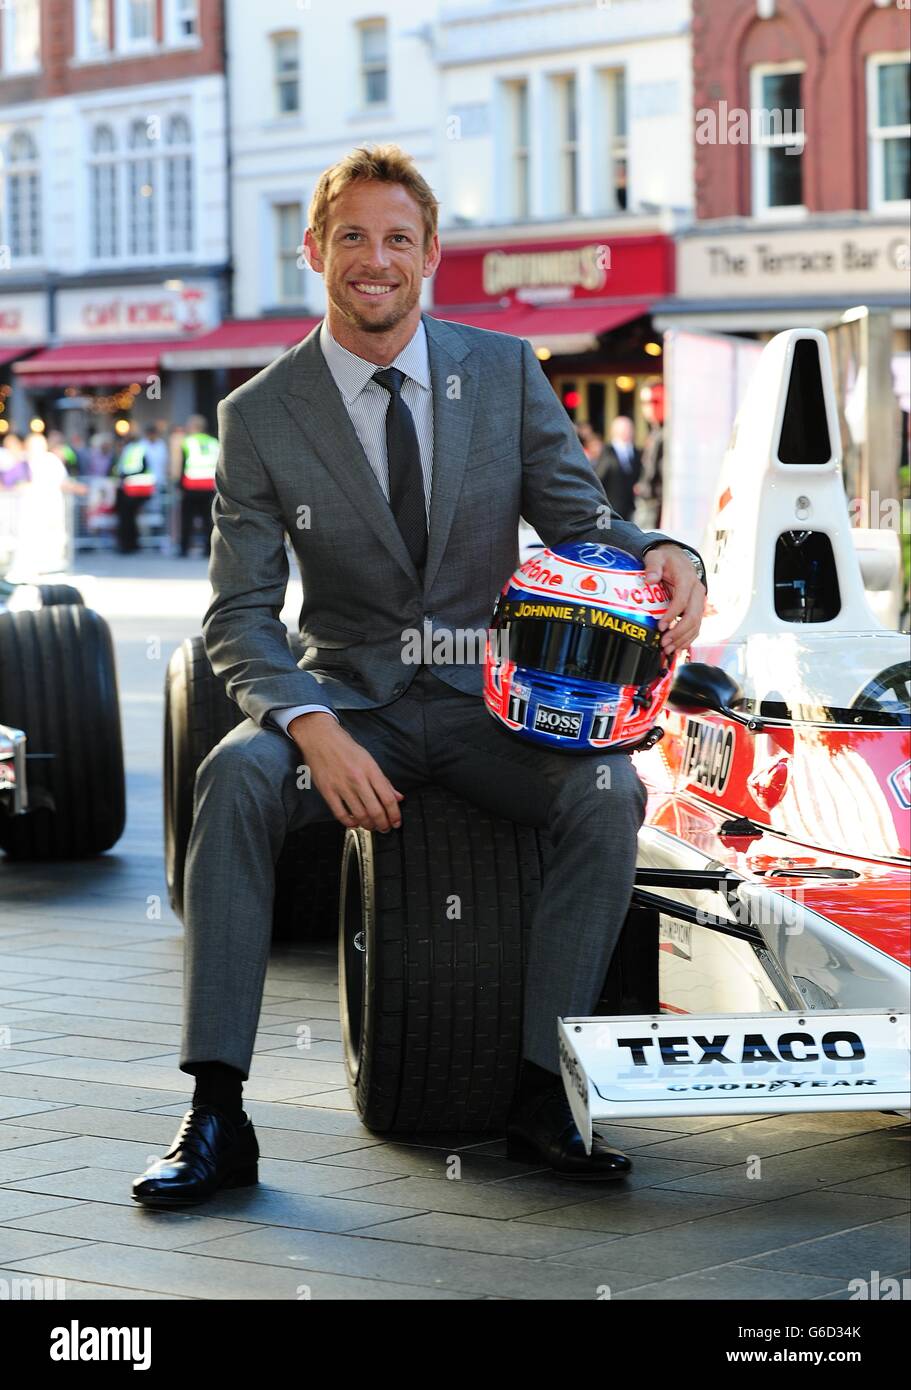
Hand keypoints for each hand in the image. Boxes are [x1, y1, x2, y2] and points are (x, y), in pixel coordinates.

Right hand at [288, 712, 403, 832]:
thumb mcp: (369, 760)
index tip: (396, 821)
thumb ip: (384, 781)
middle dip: (383, 824)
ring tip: (371, 826)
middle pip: (375, 810)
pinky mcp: (328, 791)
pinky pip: (340, 814)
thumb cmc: (345, 747)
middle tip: (385, 827)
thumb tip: (397, 796)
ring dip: (368, 825)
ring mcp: (342, 786)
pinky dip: (349, 822)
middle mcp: (357, 779)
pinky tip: (354, 822)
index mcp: (371, 770)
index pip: (388, 798)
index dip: (395, 814)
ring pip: (359, 814)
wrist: (321, 738)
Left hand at [642, 545, 705, 659]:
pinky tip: (678, 648)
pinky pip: (696, 627)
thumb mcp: (656, 557)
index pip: (682, 600)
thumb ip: (653, 566)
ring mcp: (698, 602)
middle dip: (678, 632)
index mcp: (687, 579)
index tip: (660, 625)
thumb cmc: (666, 559)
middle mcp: (697, 592)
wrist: (677, 559)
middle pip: (693, 616)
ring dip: (683, 639)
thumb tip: (649, 579)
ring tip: (668, 649)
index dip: (672, 615)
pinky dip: (688, 639)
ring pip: (696, 625)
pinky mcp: (696, 609)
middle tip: (664, 643)